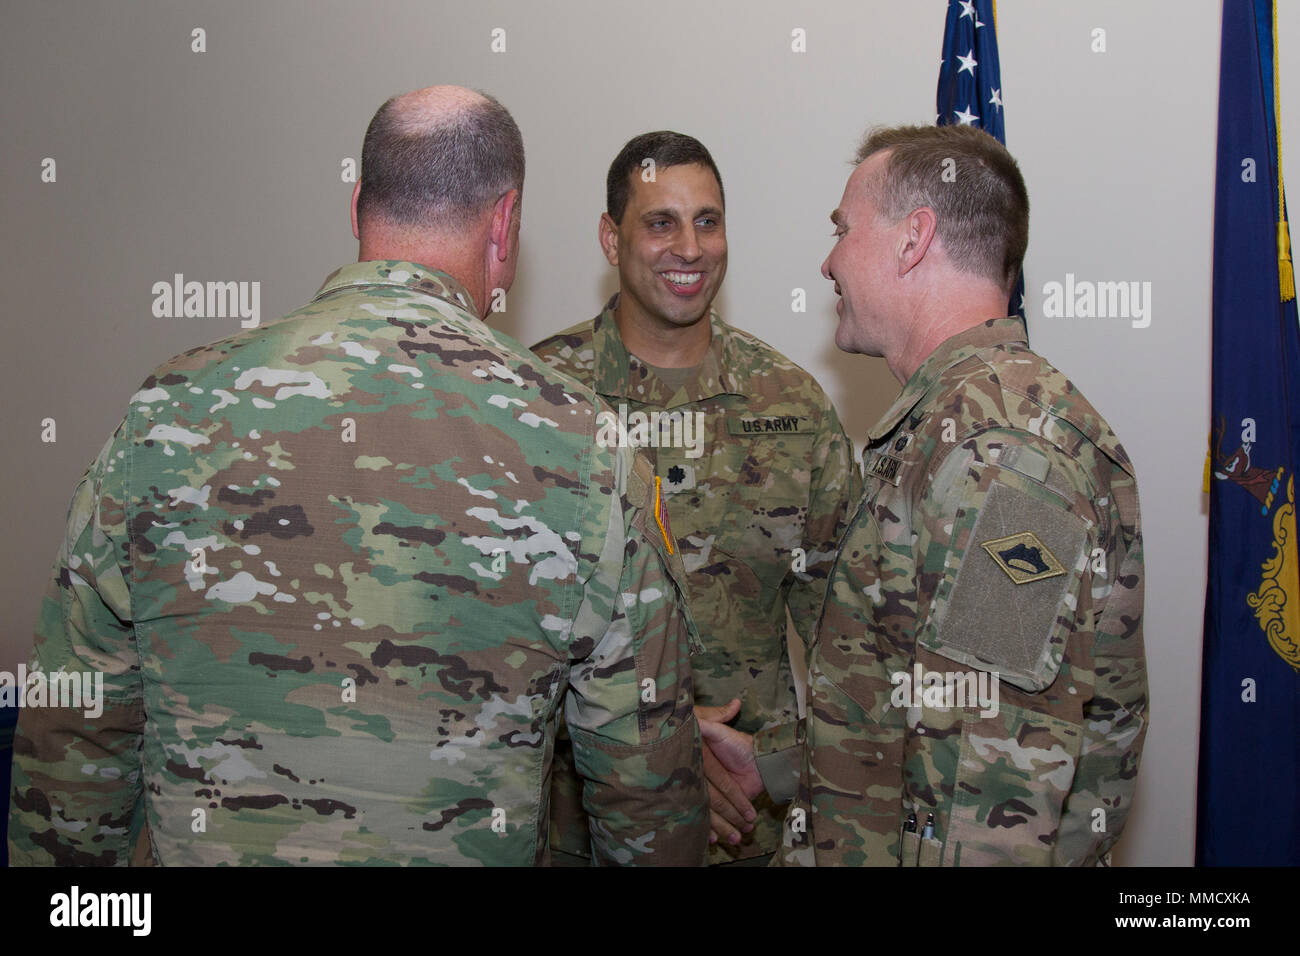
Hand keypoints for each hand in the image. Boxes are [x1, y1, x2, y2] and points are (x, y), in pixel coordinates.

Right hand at [695, 699, 762, 844]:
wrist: (760, 759)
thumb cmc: (738, 744)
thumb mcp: (718, 731)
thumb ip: (705, 723)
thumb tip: (688, 714)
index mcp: (696, 764)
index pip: (694, 783)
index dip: (695, 795)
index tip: (694, 803)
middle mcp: (700, 781)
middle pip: (707, 803)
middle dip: (718, 819)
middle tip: (725, 829)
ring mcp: (709, 794)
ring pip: (712, 814)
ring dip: (723, 828)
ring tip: (733, 838)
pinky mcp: (721, 804)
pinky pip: (715, 820)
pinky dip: (718, 831)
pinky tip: (719, 841)